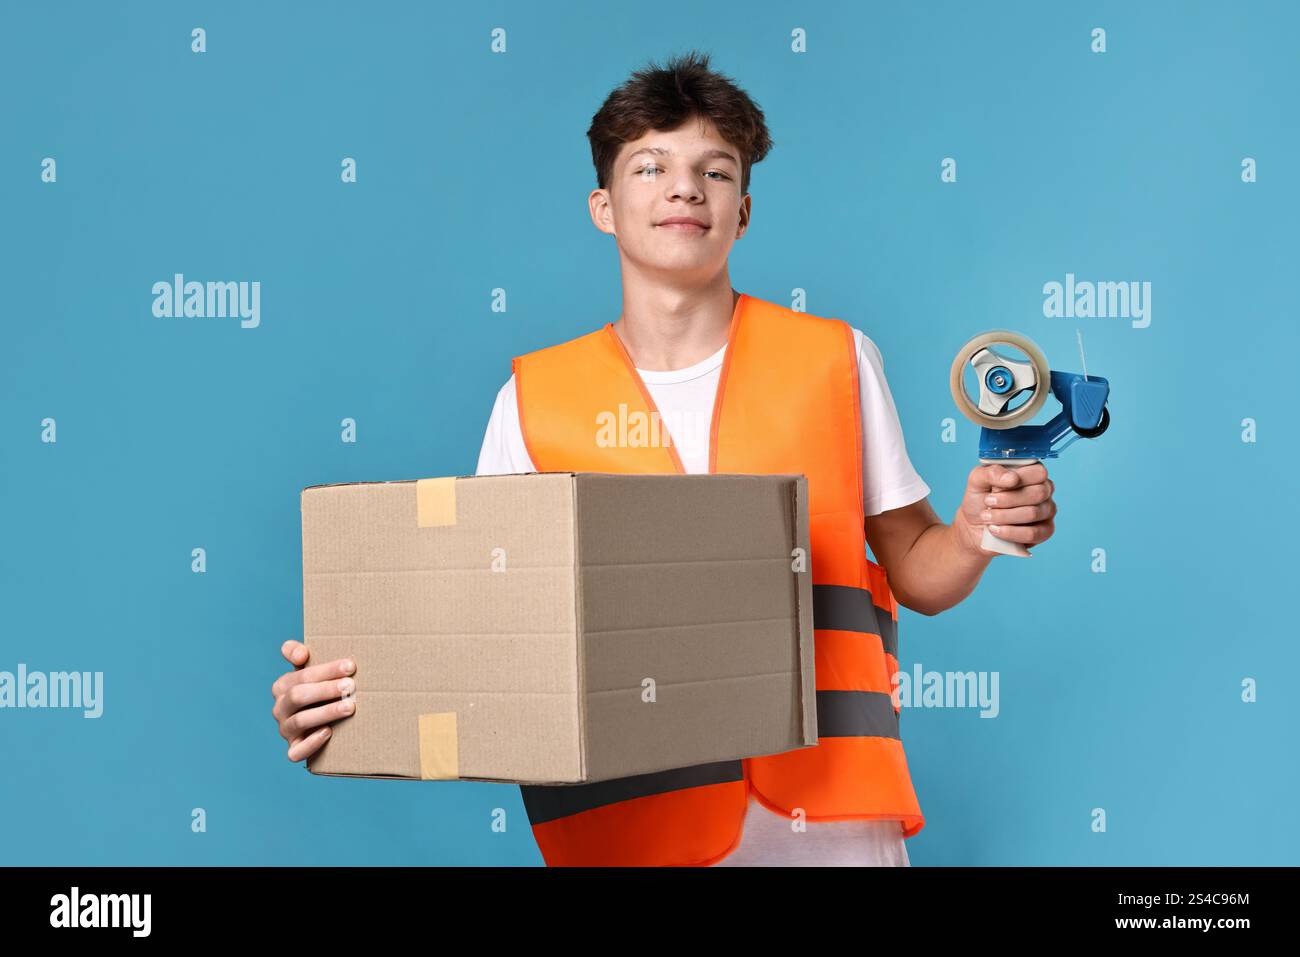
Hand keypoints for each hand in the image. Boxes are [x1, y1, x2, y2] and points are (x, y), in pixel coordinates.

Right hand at [271, 640, 356, 762]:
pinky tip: (328, 732)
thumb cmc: (320, 691)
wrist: (324, 721)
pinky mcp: (293, 749)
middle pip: (298, 696)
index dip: (326, 670)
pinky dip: (312, 743)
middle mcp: (279, 708)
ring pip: (300, 721)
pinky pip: (296, 752)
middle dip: (326, 689)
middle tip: (351, 686)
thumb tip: (301, 654)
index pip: (302, 675)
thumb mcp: (311, 671)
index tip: (350, 666)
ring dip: (326, 712)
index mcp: (282, 686)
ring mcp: (285, 730)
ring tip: (349, 707)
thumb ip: (299, 654)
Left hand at [953, 462, 1056, 556]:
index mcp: (1032, 473)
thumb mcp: (977, 480)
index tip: (995, 487)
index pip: (1039, 472)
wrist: (973, 527)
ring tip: (987, 517)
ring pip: (1033, 513)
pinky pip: (1033, 533)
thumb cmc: (979, 500)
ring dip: (1004, 516)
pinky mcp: (1044, 531)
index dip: (1018, 480)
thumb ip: (991, 473)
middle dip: (1008, 500)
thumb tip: (1012, 478)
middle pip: (1038, 493)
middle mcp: (1044, 490)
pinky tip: (995, 529)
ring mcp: (1047, 511)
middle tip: (988, 502)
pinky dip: (1010, 532)